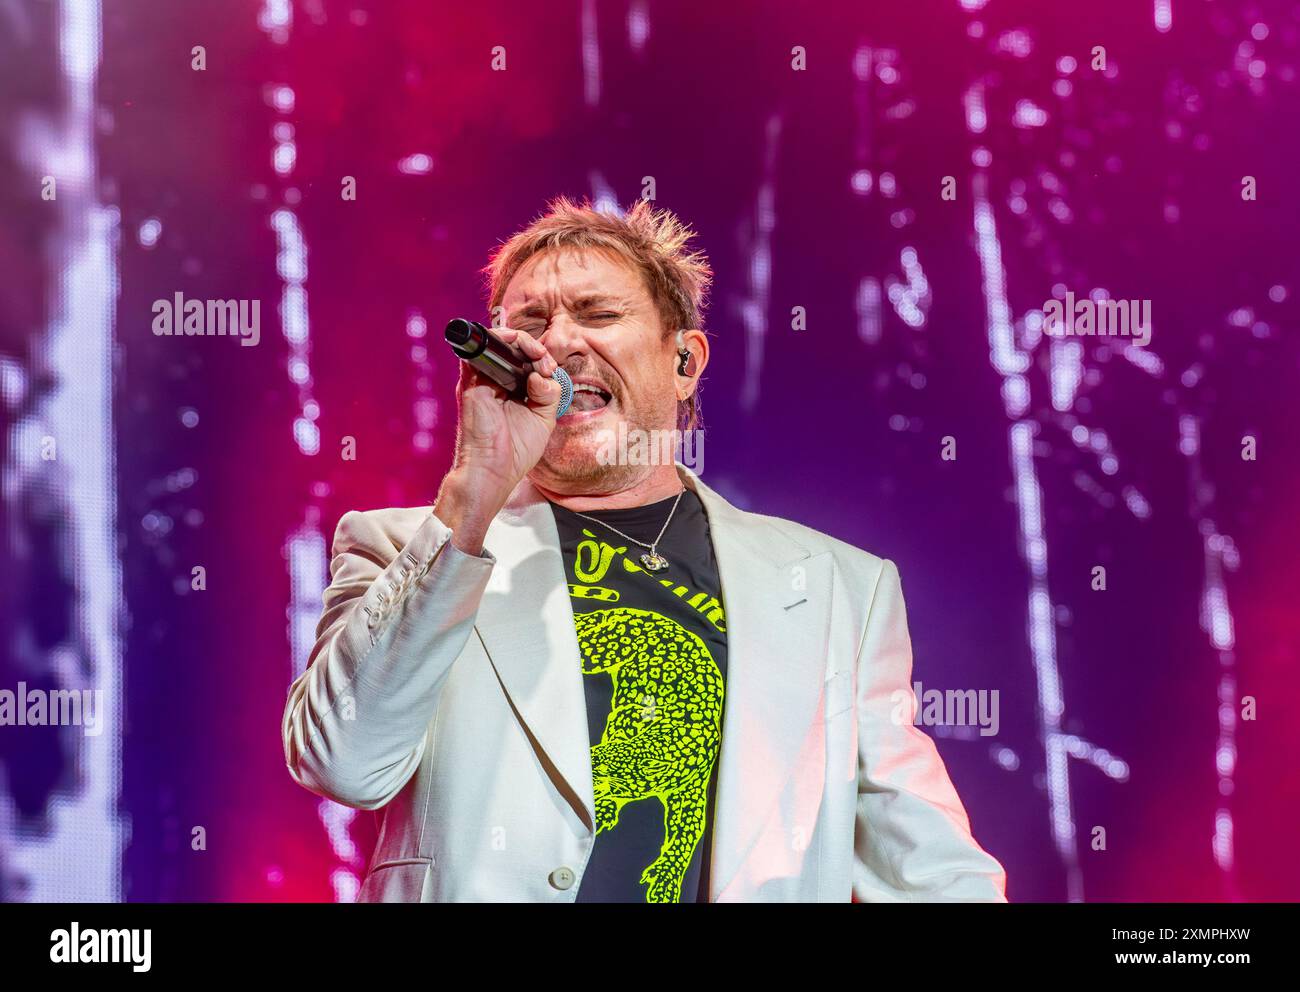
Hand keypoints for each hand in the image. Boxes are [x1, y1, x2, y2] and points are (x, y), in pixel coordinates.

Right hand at [434, 328, 561, 552]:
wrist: (493, 472)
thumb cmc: (515, 452)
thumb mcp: (544, 420)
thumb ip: (549, 394)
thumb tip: (541, 374)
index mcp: (512, 391)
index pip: (526, 362)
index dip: (542, 359)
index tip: (551, 371)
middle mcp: (495, 383)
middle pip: (513, 350)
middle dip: (535, 349)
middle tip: (547, 365)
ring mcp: (482, 381)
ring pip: (499, 344)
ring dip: (522, 342)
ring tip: (538, 357)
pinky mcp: (472, 382)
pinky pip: (482, 349)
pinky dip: (501, 340)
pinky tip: (520, 348)